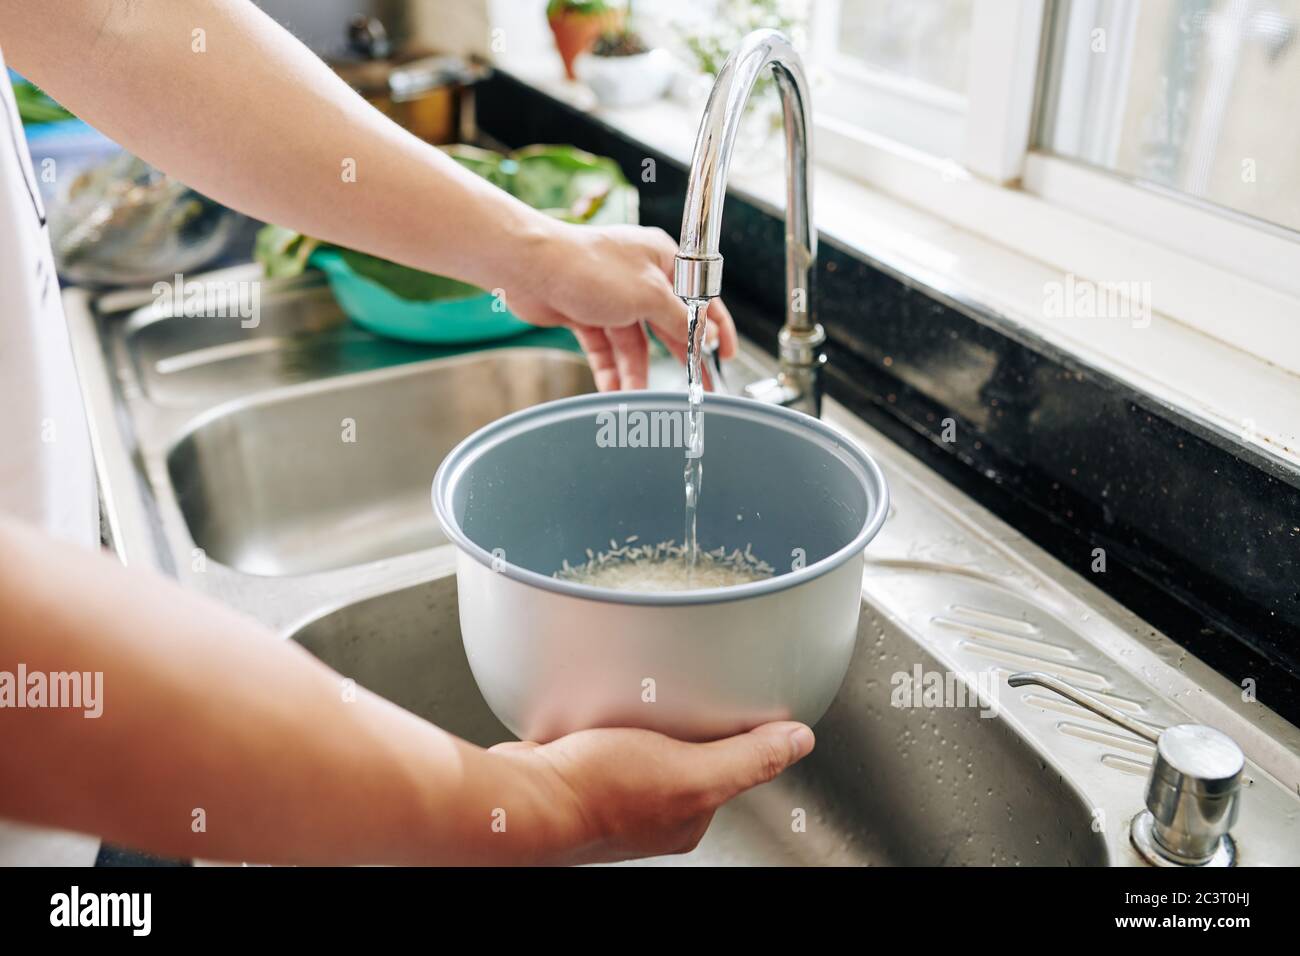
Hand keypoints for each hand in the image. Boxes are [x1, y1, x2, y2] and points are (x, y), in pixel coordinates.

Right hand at [490, 721, 813, 863]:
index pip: (730, 763)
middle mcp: (652, 809)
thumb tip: (799, 741)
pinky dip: (607, 712)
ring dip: (643, 711)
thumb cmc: (596, 793)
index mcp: (687, 816)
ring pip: (644, 737)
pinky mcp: (578, 768)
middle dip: (683, 716)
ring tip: (638, 689)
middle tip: (675, 687)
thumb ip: (748, 758)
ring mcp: (613, 789)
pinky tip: (601, 699)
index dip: (734, 728)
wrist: (519, 798)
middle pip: (686, 748)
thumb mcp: (690, 772)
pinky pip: (605, 731)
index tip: (733, 696)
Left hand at [507, 222, 737, 390]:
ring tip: (640, 398)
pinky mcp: (586, 313)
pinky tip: (614, 390)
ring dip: (636, 371)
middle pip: (667, 326)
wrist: (529, 267)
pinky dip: (610, 370)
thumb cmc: (588, 265)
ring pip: (633, 343)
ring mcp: (612, 296)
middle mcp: (640, 277)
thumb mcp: (650, 294)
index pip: (699, 298)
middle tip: (693, 389)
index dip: (715, 328)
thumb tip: (705, 338)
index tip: (726, 354)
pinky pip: (606, 349)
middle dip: (677, 359)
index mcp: (663, 260)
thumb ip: (681, 320)